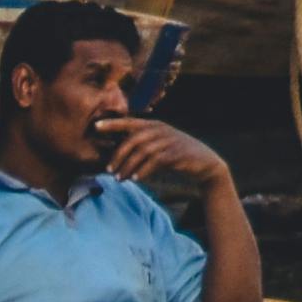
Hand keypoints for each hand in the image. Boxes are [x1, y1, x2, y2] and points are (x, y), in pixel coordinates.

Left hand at [102, 115, 232, 197]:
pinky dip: (143, 170)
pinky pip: (155, 161)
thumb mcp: (160, 146)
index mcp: (154, 125)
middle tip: (108, 170)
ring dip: (128, 166)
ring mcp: (169, 140)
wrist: (205, 163)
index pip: (129, 122)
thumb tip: (118, 156)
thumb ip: (142, 146)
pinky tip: (136, 179)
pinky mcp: (176, 153)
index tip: (95, 127)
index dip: (112, 124)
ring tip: (120, 179)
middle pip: (133, 140)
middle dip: (118, 155)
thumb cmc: (178, 156)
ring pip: (142, 152)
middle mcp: (160, 130)